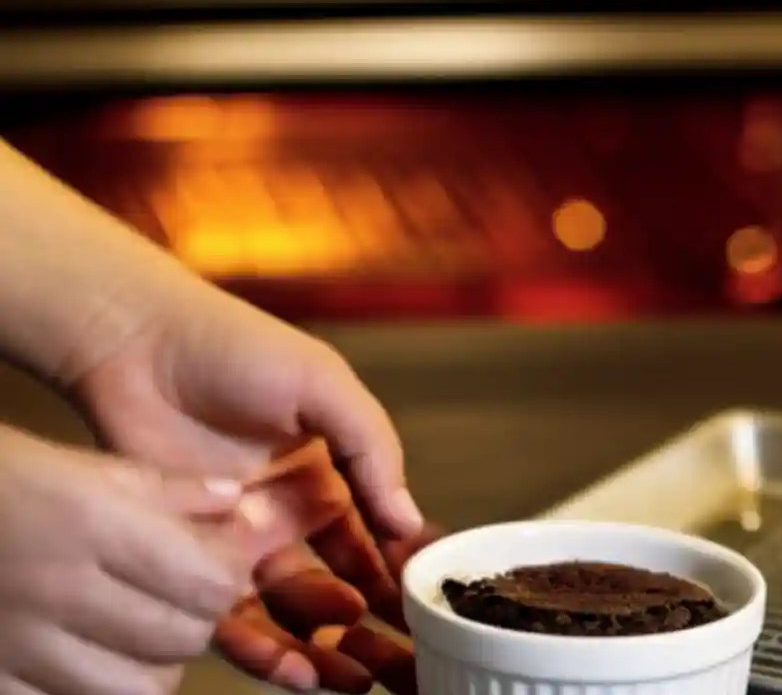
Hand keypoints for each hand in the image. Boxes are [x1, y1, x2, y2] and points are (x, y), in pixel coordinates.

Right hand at [0, 425, 242, 694]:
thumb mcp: (81, 466)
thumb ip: (167, 488)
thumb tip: (240, 503)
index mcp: (91, 525)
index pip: (210, 583)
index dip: (227, 578)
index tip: (217, 564)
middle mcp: (58, 590)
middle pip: (181, 639)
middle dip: (195, 621)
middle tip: (178, 600)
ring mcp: (16, 645)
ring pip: (136, 691)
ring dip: (152, 668)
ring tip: (136, 639)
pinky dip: (91, 694)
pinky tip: (85, 663)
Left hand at [67, 284, 431, 690]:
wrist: (134, 343)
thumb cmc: (233, 346)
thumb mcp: (323, 385)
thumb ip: (372, 448)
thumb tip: (407, 517)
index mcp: (329, 470)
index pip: (375, 532)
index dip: (399, 569)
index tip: (424, 606)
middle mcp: (288, 512)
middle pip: (338, 580)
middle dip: (369, 622)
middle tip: (394, 659)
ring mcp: (239, 537)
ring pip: (289, 606)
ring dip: (322, 644)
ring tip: (349, 678)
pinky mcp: (189, 554)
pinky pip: (228, 611)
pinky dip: (262, 645)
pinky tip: (292, 668)